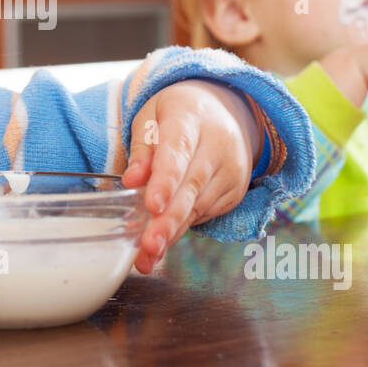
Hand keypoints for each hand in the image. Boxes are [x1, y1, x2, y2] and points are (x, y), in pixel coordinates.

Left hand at [122, 80, 259, 273]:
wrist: (224, 110)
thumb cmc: (177, 114)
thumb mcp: (151, 116)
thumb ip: (141, 148)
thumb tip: (132, 180)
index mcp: (190, 118)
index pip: (179, 151)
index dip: (166, 180)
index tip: (152, 205)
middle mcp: (218, 144)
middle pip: (192, 186)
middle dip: (169, 220)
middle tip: (148, 246)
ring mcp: (231, 169)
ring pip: (199, 206)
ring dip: (172, 233)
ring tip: (147, 255)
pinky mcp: (235, 190)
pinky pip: (205, 213)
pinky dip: (182, 228)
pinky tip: (163, 242)